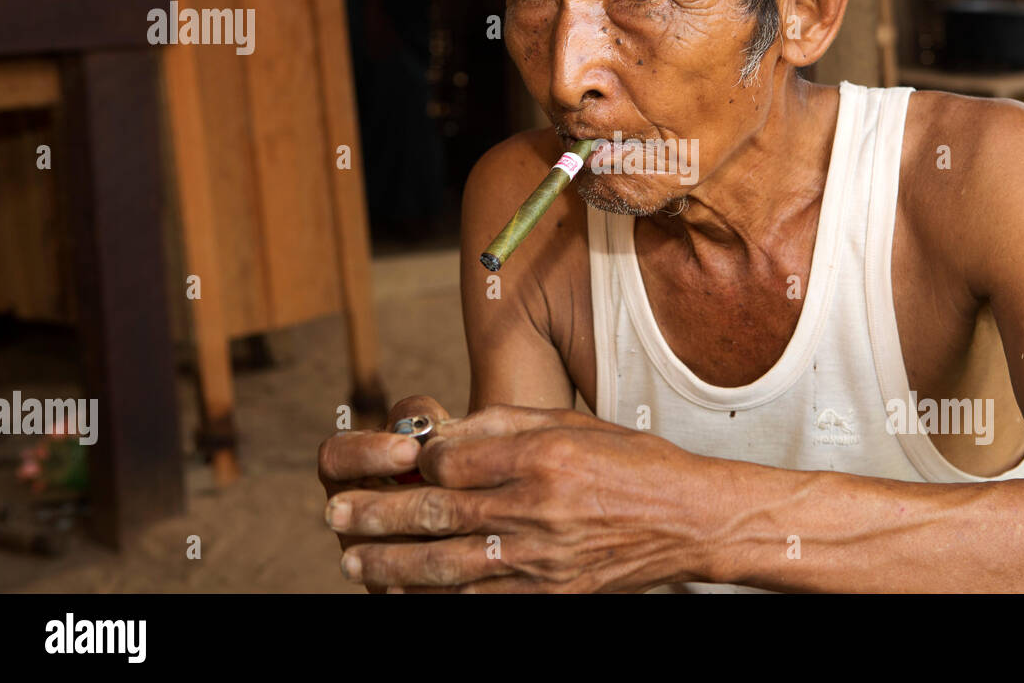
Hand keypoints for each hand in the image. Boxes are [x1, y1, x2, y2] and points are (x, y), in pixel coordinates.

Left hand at [323, 404, 721, 592]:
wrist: (688, 520)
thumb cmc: (631, 462)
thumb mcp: (572, 422)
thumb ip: (505, 425)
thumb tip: (443, 434)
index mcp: (541, 456)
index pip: (450, 462)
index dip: (418, 462)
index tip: (409, 462)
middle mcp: (536, 508)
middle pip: (434, 514)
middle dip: (376, 517)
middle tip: (336, 516)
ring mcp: (541, 560)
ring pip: (444, 567)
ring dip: (389, 566)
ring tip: (353, 561)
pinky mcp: (549, 596)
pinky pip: (477, 602)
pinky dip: (434, 600)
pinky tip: (405, 594)